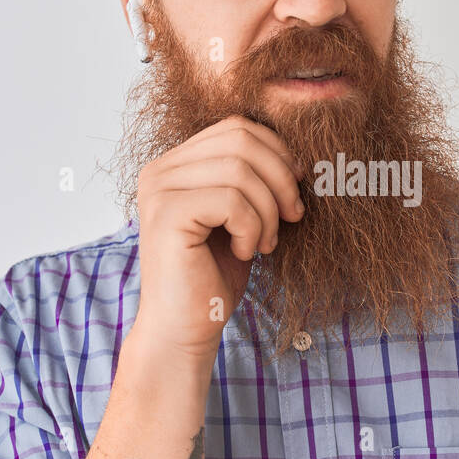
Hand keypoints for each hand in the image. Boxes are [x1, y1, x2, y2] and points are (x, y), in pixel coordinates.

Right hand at [128, 115, 304, 368]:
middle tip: (292, 217)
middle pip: (241, 140)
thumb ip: (254, 179)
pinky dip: (251, 228)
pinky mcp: (166, 215)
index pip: (237, 128)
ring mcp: (158, 190)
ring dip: (267, 210)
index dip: (277, 153)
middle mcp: (160, 170)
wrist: (186, 330)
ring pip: (240, 170)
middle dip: (280, 178)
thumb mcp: (241, 217)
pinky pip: (231, 200)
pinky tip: (245, 253)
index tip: (295, 193)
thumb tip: (299, 154)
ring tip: (265, 243)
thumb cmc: (215, 276)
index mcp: (175, 164)